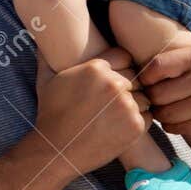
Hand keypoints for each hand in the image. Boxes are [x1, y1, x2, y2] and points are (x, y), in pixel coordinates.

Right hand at [30, 48, 149, 177]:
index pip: (124, 56)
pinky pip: (148, 116)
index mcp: (96, 68)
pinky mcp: (135, 126)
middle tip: (111, 102)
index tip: (112, 80)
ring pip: (144, 97)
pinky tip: (119, 127)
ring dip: (135, 104)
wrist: (56, 150)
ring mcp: (126, 105)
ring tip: (115, 115)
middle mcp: (114, 84)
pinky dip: (137, 121)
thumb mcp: (45, 80)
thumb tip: (41, 39)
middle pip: (135, 77)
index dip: (120, 67)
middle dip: (126, 87)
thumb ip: (47, 56)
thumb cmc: (50, 115)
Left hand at [140, 22, 190, 134]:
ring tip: (158, 107)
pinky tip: (171, 120)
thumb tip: (173, 16)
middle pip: (159, 93)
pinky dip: (171, 125)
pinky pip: (181, 127)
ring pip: (168, 113)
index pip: (160, 65)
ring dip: (159, 112)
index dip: (146, 74)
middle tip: (149, 95)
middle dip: (150, 95)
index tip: (145, 77)